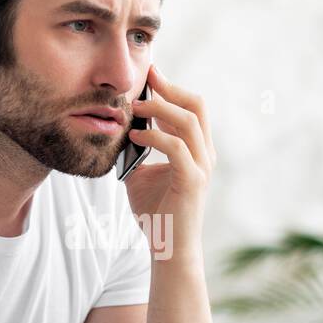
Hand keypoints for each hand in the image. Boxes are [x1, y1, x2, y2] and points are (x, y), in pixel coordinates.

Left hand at [121, 65, 215, 258]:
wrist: (167, 249)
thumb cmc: (156, 214)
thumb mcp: (140, 174)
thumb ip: (136, 151)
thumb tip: (117, 126)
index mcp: (197, 150)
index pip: (190, 107)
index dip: (171, 87)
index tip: (150, 73)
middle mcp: (205, 154)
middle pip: (196, 106)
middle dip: (170, 87)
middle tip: (146, 77)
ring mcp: (202, 167)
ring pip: (188, 122)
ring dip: (160, 108)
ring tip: (134, 106)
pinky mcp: (192, 181)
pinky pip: (176, 148)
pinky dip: (154, 136)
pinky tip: (134, 135)